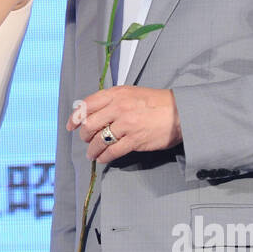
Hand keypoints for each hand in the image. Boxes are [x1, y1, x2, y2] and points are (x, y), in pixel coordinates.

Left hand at [67, 86, 181, 163]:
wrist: (181, 112)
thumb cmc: (157, 103)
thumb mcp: (132, 93)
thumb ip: (113, 100)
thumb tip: (94, 113)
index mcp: (116, 94)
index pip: (87, 105)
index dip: (75, 117)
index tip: (71, 126)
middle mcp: (119, 107)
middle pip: (89, 124)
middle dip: (84, 136)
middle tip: (86, 140)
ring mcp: (127, 124)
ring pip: (99, 140)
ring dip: (92, 150)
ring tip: (93, 154)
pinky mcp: (135, 140)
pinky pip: (113, 151)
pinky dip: (105, 157)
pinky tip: (104, 158)